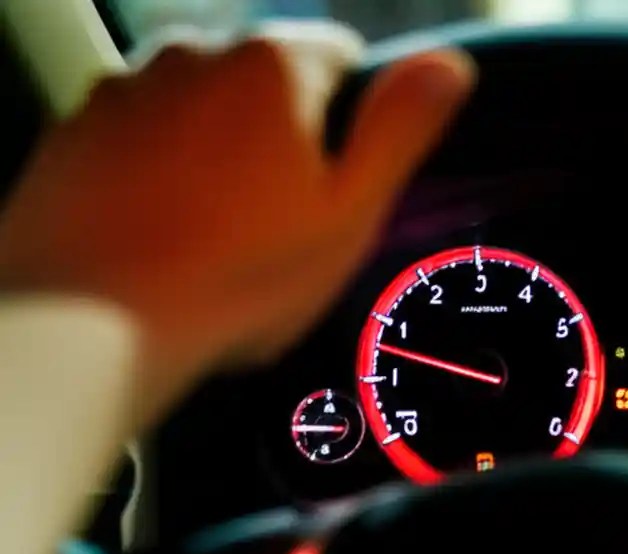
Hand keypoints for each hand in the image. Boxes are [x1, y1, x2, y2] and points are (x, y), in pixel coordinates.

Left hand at [0, 25, 474, 428]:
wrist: (90, 324)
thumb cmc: (234, 277)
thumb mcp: (350, 212)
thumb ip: (401, 127)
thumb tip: (449, 65)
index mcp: (275, 65)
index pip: (343, 55)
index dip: (352, 121)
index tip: (335, 180)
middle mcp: (196, 54)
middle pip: (267, 80)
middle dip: (281, 134)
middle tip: (280, 219)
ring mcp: (128, 88)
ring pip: (202, 106)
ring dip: (218, 149)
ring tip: (218, 233)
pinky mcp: (78, 128)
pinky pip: (142, 135)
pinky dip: (157, 169)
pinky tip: (165, 231)